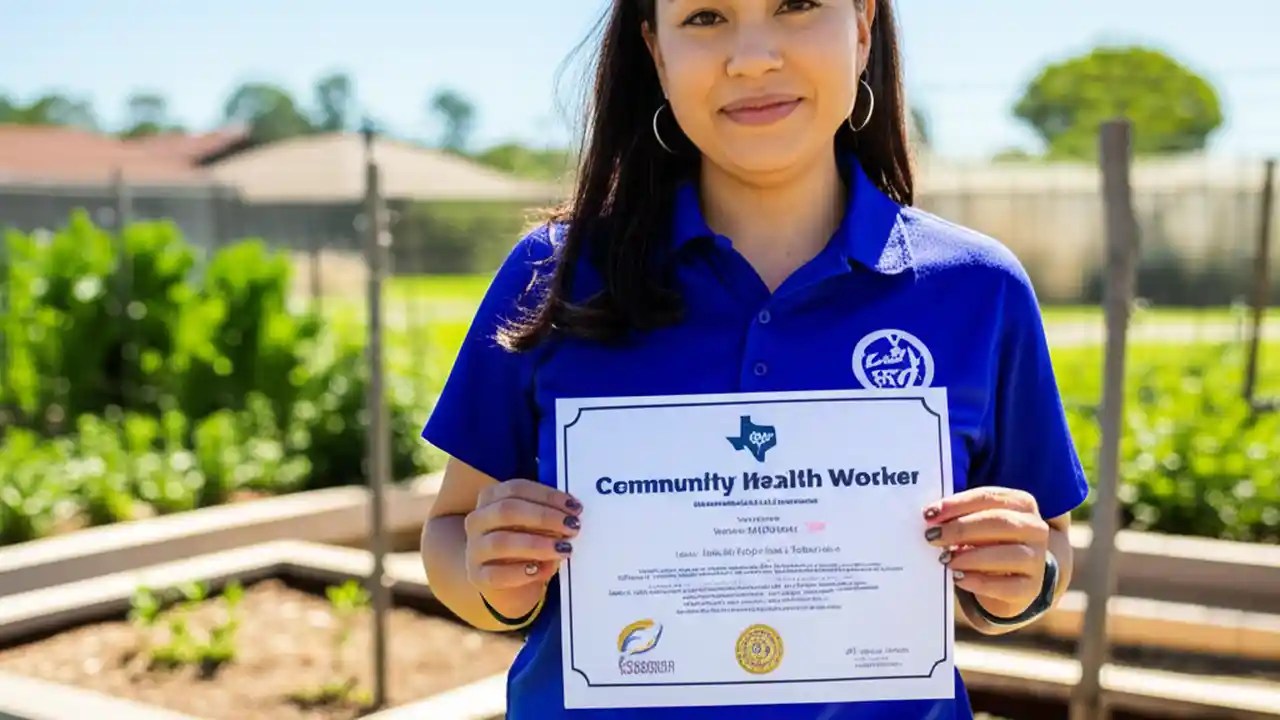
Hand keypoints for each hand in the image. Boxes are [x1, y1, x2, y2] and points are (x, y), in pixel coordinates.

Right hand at [464, 479, 582, 615]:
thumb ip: (547, 515)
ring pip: (501, 542)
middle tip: (572, 526)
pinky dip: (523, 572)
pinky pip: (498, 574)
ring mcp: (475, 549)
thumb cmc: (524, 545)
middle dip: (544, 517)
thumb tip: (570, 513)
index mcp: (490, 498)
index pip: (516, 488)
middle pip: (507, 511)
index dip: (547, 495)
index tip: (573, 506)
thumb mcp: (535, 525)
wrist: (507, 584)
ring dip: (537, 544)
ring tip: (563, 549)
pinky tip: (543, 569)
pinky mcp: (478, 577)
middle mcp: (477, 520)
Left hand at [923, 487, 1048, 616]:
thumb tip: (931, 519)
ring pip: (1007, 554)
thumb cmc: (988, 541)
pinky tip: (959, 578)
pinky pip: (1006, 586)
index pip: (987, 497)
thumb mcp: (977, 523)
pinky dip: (979, 582)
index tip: (930, 514)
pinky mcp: (1031, 587)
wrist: (1012, 576)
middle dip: (960, 529)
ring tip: (945, 559)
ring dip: (970, 556)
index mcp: (1021, 503)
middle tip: (932, 536)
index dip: (957, 504)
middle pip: (998, 522)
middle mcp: (1034, 528)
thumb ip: (959, 517)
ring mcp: (1036, 558)